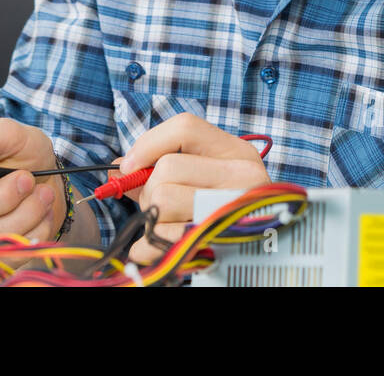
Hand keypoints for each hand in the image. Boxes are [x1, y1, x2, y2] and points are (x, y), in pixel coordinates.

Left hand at [117, 113, 268, 263]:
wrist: (265, 255)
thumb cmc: (224, 211)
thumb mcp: (204, 178)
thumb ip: (160, 168)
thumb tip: (118, 168)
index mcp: (239, 154)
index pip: (185, 128)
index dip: (148, 144)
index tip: (130, 167)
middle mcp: (244, 177)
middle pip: (167, 169)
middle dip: (150, 191)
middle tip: (162, 208)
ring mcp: (233, 210)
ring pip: (163, 200)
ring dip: (153, 218)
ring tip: (170, 226)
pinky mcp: (219, 243)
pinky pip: (163, 238)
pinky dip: (147, 246)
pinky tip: (151, 247)